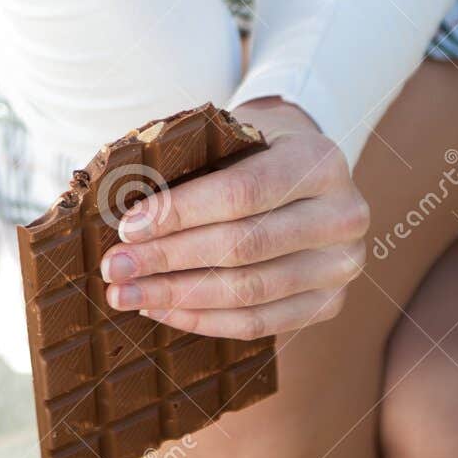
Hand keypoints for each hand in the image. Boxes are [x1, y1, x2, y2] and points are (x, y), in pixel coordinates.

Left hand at [98, 99, 369, 338]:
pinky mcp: (330, 303)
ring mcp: (342, 266)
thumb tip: (122, 204)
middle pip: (243, 247)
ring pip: (249, 292)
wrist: (307, 170)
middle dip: (168, 259)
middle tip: (114, 267)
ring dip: (178, 296)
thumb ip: (188, 161)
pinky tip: (160, 309)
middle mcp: (343, 216)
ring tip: (126, 293)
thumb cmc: (254, 147)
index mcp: (319, 160)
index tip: (128, 227)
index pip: (242, 192)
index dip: (181, 212)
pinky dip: (203, 319)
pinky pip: (259, 323)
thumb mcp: (231, 134)